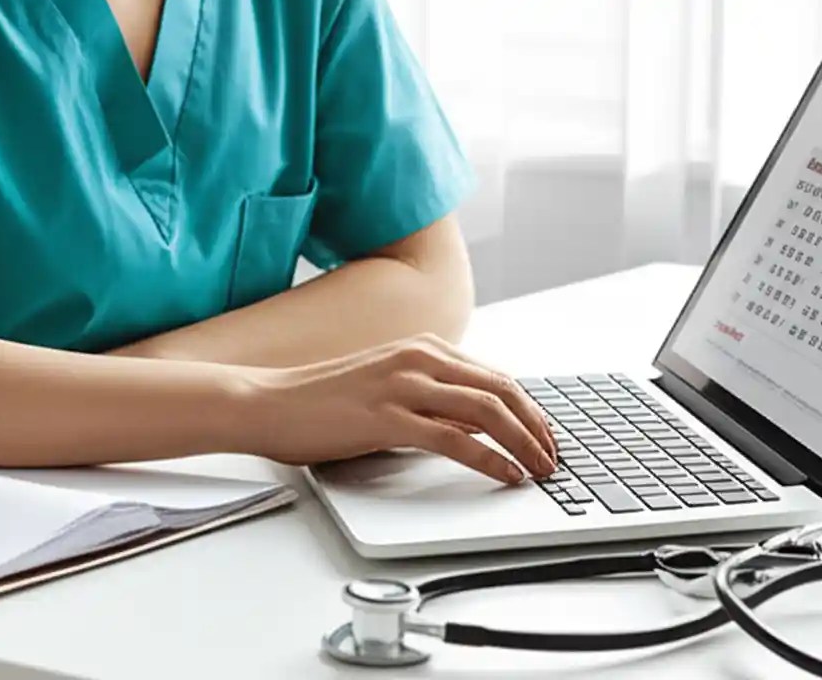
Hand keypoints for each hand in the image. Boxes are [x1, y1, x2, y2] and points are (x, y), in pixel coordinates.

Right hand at [251, 333, 557, 483]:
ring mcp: (403, 384)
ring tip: (540, 469)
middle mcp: (418, 358)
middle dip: (536, 426)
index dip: (529, 409)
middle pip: (502, 389)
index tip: (545, 436)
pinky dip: (489, 459)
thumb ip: (428, 396)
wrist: (268, 401)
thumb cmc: (321, 400)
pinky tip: (506, 474)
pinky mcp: (387, 417)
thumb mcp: (386, 384)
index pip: (496, 376)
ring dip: (523, 443)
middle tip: (553, 456)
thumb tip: (473, 424)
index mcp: (422, 347)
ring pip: (487, 411)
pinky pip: (455, 440)